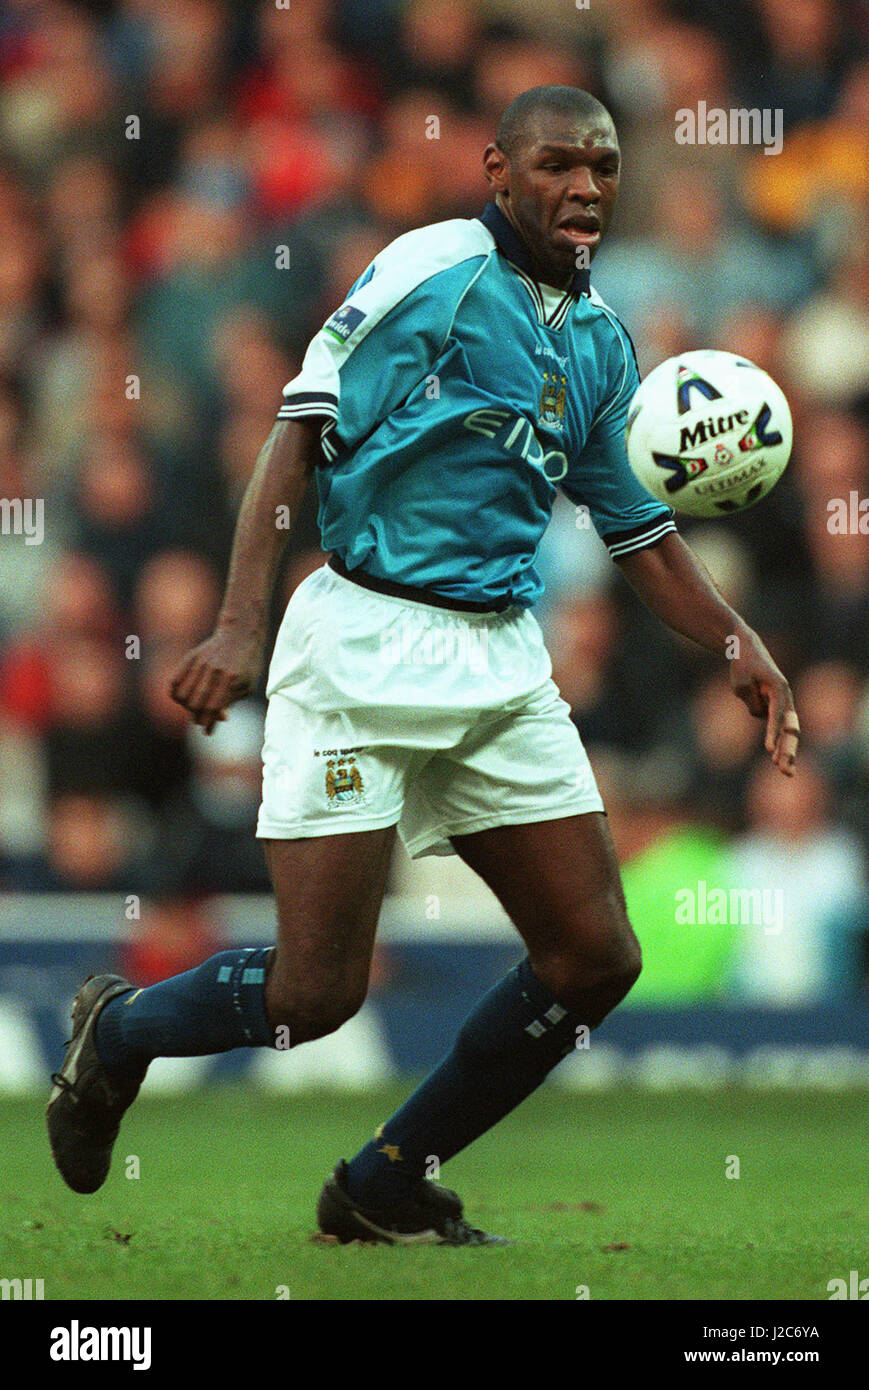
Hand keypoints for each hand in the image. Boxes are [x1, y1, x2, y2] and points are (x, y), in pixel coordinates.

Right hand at [170, 625, 264, 733]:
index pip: (213, 708)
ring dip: (186, 706)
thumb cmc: (248, 663)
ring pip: (182, 694)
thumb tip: (219, 719)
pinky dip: (176, 694)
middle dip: (197, 717)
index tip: (207, 729)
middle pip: (195, 703)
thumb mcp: (247, 684)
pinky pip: (174, 681)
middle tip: (201, 718)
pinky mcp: (190, 657)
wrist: (240, 632)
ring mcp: (200, 663)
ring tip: (194, 707)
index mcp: (231, 679)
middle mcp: (214, 670)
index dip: (208, 722)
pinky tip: (184, 696)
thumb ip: (231, 702)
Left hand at [729, 634, 799, 775]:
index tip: (768, 749)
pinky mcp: (775, 708)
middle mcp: (785, 697)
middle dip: (787, 750)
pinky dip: (775, 739)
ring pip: (786, 732)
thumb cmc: (743, 664)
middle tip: (784, 771)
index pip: (776, 715)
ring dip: (785, 751)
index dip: (773, 733)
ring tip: (784, 772)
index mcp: (779, 688)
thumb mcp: (740, 683)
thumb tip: (760, 716)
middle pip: (789, 727)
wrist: (746, 649)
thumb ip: (751, 701)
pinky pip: (774, 727)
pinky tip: (767, 738)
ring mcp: (782, 703)